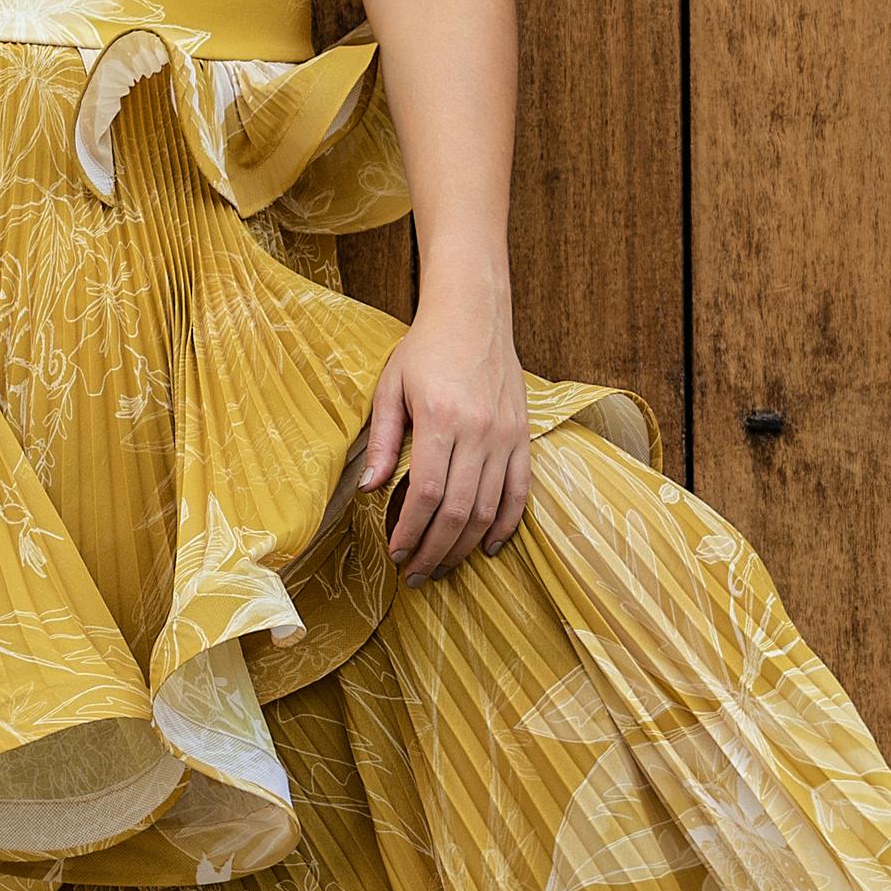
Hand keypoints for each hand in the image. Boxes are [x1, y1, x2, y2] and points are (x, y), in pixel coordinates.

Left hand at [359, 288, 530, 581]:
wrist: (474, 316)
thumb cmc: (425, 350)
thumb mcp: (391, 387)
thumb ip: (383, 441)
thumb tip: (368, 490)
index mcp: (441, 418)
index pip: (427, 493)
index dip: (411, 531)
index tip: (394, 552)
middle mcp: (479, 431)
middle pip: (459, 511)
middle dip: (434, 550)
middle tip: (415, 574)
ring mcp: (506, 436)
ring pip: (489, 509)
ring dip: (465, 546)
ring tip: (442, 566)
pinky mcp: (523, 437)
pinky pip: (520, 491)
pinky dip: (506, 524)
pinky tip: (489, 546)